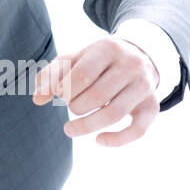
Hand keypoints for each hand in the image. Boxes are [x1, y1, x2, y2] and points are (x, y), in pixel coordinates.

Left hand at [32, 36, 159, 145]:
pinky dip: (117, 140)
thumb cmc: (97, 60)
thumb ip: (52, 75)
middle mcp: (131, 65)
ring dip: (86, 126)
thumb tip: (37, 99)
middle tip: (69, 106)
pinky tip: (99, 141)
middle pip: (96, 96)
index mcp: (108, 48)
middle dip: (75, 106)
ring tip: (69, 129)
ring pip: (113, 114)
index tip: (58, 95)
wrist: (139, 55)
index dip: (64, 90)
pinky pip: (138, 130)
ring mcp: (145, 86)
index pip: (82, 75)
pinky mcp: (152, 106)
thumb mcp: (74, 59)